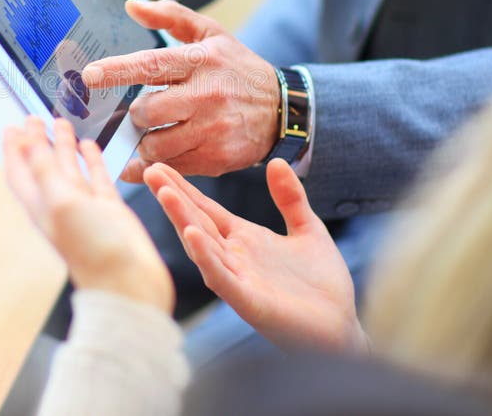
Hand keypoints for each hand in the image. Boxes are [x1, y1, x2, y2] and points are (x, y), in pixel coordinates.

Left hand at [3, 116, 174, 312]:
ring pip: (69, 168)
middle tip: (34, 118)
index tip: (12, 126)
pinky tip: (90, 147)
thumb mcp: (59, 202)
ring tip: (62, 123)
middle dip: (37, 141)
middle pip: (42, 165)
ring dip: (63, 146)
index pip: (19, 171)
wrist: (128, 283)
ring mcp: (85, 207)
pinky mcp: (109, 209)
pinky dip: (91, 160)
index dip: (14, 149)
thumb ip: (44, 169)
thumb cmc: (93, 251)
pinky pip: (96, 177)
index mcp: (40, 206)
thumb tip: (26, 139)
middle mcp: (59, 205)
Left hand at [82, 0, 281, 181]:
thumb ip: (170, 17)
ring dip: (145, 141)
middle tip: (143, 112)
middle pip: (147, 111)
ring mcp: (212, 131)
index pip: (151, 65)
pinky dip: (156, 164)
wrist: (282, 110)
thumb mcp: (211, 34)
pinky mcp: (216, 159)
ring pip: (156, 145)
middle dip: (136, 115)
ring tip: (155, 132)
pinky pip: (171, 167)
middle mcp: (207, 96)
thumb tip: (131, 6)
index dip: (117, 70)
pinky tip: (155, 156)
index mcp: (201, 61)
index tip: (90, 75)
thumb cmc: (237, 68)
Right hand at [144, 159, 367, 351]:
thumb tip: (276, 160)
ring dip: (183, 220)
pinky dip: (207, 258)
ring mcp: (238, 279)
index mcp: (244, 239)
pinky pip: (223, 278)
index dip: (184, 187)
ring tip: (165, 194)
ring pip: (203, 246)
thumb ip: (290, 198)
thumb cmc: (322, 285)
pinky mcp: (250, 302)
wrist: (342, 330)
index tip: (160, 166)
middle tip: (149, 171)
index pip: (207, 208)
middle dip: (173, 197)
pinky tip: (193, 237)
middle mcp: (234, 257)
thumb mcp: (308, 229)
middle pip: (197, 221)